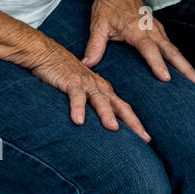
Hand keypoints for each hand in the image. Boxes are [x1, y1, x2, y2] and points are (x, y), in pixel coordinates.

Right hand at [28, 42, 150, 141]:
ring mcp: (85, 83)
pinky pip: (75, 95)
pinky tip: (78, 121)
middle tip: (143, 138)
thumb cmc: (66, 75)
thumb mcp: (82, 91)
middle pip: (119, 106)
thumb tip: (100, 126)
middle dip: (132, 122)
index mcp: (104, 90)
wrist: (47, 53)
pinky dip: (77, 107)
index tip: (147, 139)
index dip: (135, 123)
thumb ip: (91, 106)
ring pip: (99, 100)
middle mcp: (99, 87)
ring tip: (113, 128)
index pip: (124, 108)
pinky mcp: (70, 81)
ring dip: (106, 114)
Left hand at [83, 0, 194, 88]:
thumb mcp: (98, 24)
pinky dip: (180, 59)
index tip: (167, 78)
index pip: (150, 49)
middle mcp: (151, 29)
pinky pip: (171, 47)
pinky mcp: (158, 30)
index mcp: (136, 29)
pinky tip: (185, 71)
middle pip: (172, 51)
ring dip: (187, 66)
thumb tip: (88, 64)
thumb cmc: (108, 5)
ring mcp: (157, 29)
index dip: (158, 64)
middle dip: (186, 68)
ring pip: (175, 50)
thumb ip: (95, 45)